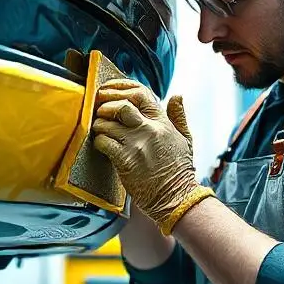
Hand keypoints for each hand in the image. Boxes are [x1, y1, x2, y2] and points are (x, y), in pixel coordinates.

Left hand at [91, 80, 213, 234]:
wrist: (175, 197)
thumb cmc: (178, 170)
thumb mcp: (185, 139)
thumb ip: (178, 116)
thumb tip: (177, 96)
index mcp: (162, 122)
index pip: (141, 93)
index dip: (122, 87)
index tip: (110, 88)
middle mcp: (149, 130)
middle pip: (122, 104)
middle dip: (105, 103)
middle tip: (98, 107)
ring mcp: (137, 144)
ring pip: (108, 123)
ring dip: (98, 124)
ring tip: (99, 128)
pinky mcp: (125, 160)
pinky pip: (104, 142)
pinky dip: (98, 140)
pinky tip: (101, 144)